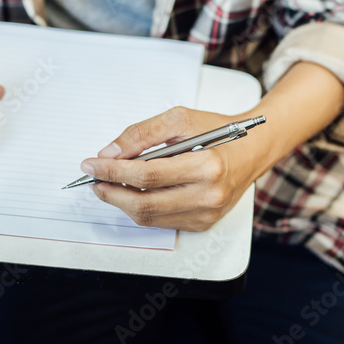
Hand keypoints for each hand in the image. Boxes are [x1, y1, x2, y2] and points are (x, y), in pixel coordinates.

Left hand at [80, 107, 268, 231]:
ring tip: (107, 185)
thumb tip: (109, 154)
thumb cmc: (217, 131)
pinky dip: (141, 208)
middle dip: (110, 191)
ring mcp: (206, 214)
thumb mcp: (181, 119)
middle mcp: (209, 196)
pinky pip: (161, 222)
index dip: (113, 171)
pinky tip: (132, 193)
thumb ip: (142, 134)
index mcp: (207, 167)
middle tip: (93, 179)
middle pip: (145, 204)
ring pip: (149, 218)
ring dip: (121, 202)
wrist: (252, 150)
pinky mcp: (203, 223)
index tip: (91, 164)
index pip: (147, 176)